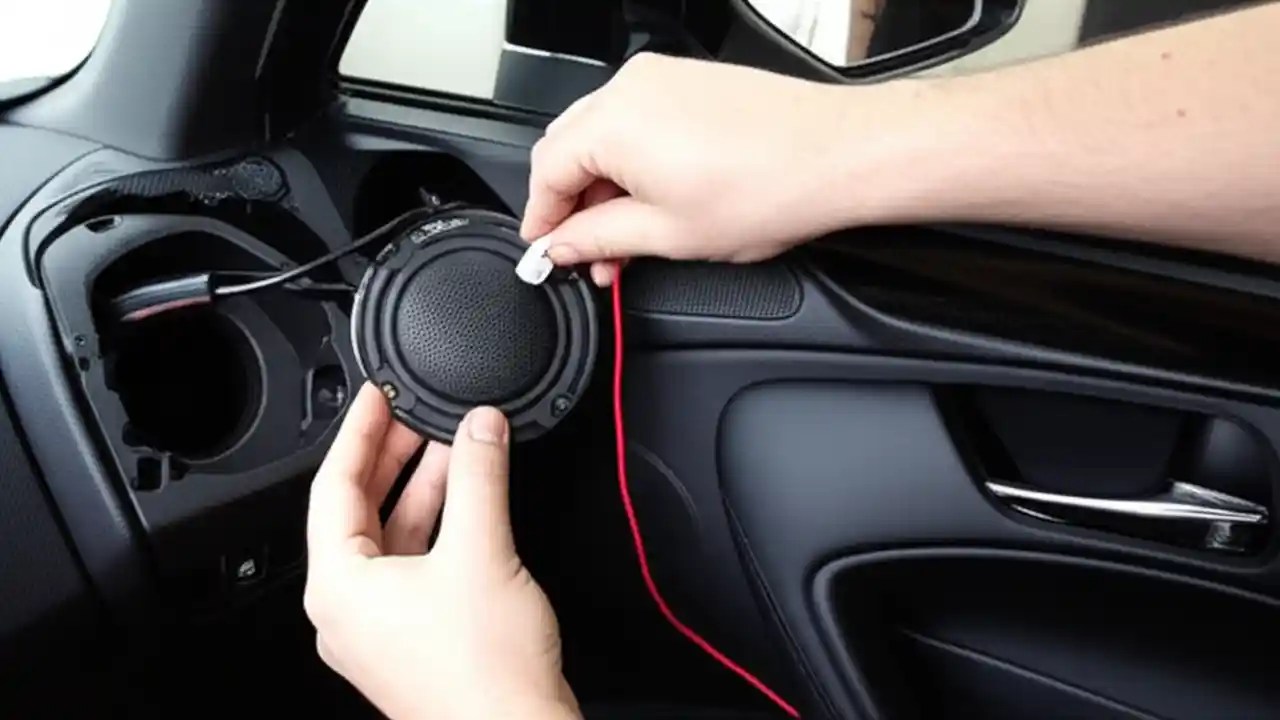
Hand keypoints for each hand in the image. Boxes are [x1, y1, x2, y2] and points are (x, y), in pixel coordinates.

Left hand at [304, 384, 579, 719]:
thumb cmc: (483, 676)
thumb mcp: (481, 550)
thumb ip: (479, 476)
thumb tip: (479, 427)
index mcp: (339, 586)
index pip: (333, 487)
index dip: (357, 432)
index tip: (375, 397)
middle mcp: (348, 611)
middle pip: (358, 512)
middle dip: (393, 458)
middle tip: (415, 414)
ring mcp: (381, 629)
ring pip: (390, 539)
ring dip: (422, 491)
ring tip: (453, 448)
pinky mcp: (415, 640)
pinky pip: (413, 566)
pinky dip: (437, 527)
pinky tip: (469, 503)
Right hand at [521, 52, 864, 285]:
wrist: (839, 155)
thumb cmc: (769, 187)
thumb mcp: (667, 234)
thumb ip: (599, 239)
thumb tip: (562, 245)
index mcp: (612, 123)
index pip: (546, 172)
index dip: (542, 221)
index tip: (546, 252)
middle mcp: (630, 89)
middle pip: (568, 150)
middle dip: (572, 207)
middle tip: (589, 256)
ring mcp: (661, 81)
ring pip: (603, 137)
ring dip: (603, 188)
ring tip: (628, 239)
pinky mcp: (688, 84)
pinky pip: (638, 123)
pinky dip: (633, 164)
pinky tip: (654, 202)